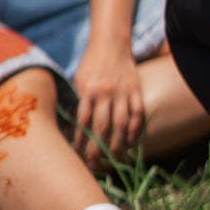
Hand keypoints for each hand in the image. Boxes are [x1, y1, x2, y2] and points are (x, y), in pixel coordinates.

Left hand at [72, 41, 144, 171]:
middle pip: (102, 127)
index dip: (81, 142)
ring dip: (118, 144)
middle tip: (95, 166)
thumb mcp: (78, 80)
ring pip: (122, 124)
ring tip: (114, 160)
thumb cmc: (91, 64)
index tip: (78, 157)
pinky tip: (132, 142)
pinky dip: (136, 130)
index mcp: (88, 90)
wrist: (111, 43)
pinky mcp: (136, 90)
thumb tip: (72, 129)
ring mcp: (122, 92)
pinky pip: (138, 113)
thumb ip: (78, 102)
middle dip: (98, 150)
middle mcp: (106, 93)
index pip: (83, 122)